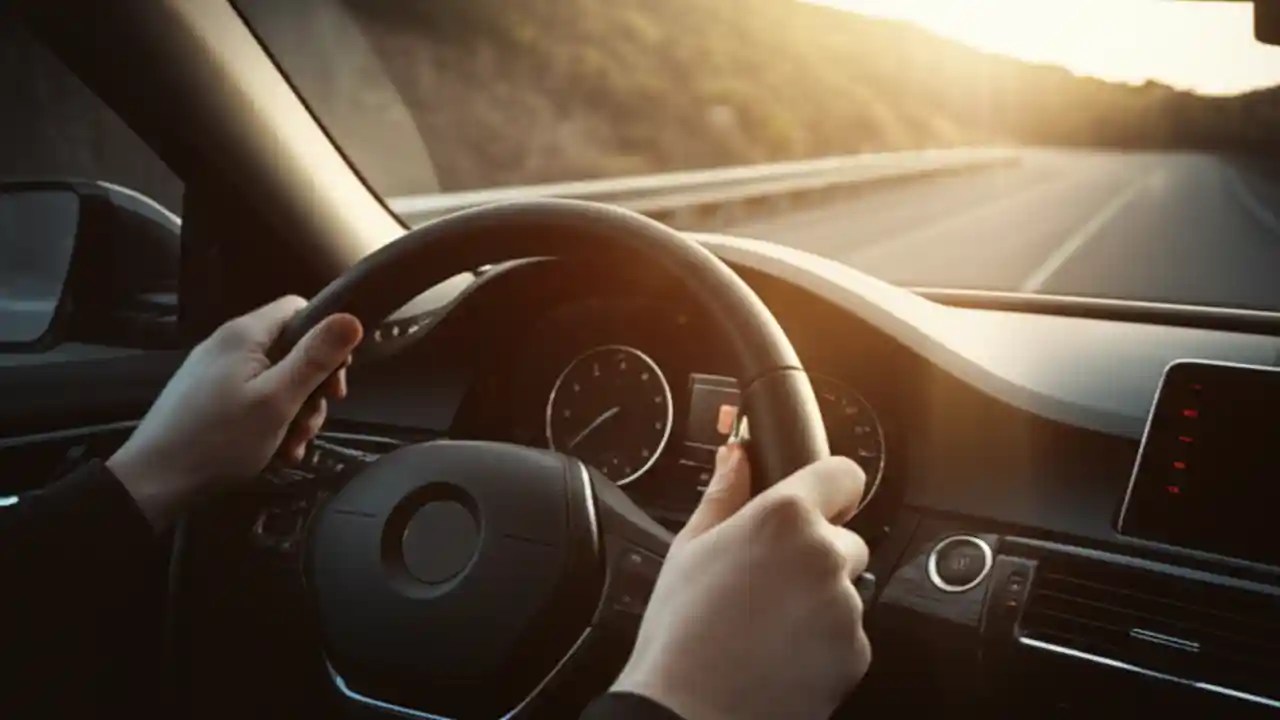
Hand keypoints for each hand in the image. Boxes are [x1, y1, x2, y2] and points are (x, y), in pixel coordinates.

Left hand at [107, 296, 362, 529]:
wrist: (153, 481)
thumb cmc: (220, 439)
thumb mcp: (277, 400)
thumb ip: (315, 359)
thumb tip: (352, 317)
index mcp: (246, 334)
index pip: (300, 309)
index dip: (326, 339)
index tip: (336, 379)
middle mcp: (230, 344)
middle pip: (292, 349)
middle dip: (312, 388)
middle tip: (313, 422)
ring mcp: (217, 371)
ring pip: (277, 379)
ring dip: (295, 412)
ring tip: (292, 446)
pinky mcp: (209, 397)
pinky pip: (255, 398)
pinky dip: (272, 422)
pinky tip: (276, 452)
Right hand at [612, 445, 871, 719]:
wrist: (689, 712)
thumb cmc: (680, 630)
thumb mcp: (690, 548)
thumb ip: (724, 493)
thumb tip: (735, 456)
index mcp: (783, 517)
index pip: (843, 474)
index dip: (830, 487)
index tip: (817, 503)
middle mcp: (823, 555)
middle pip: (845, 539)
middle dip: (816, 555)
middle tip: (768, 583)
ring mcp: (845, 607)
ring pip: (845, 590)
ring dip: (819, 600)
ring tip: (767, 625)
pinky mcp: (856, 652)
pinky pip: (847, 634)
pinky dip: (823, 642)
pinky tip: (780, 653)